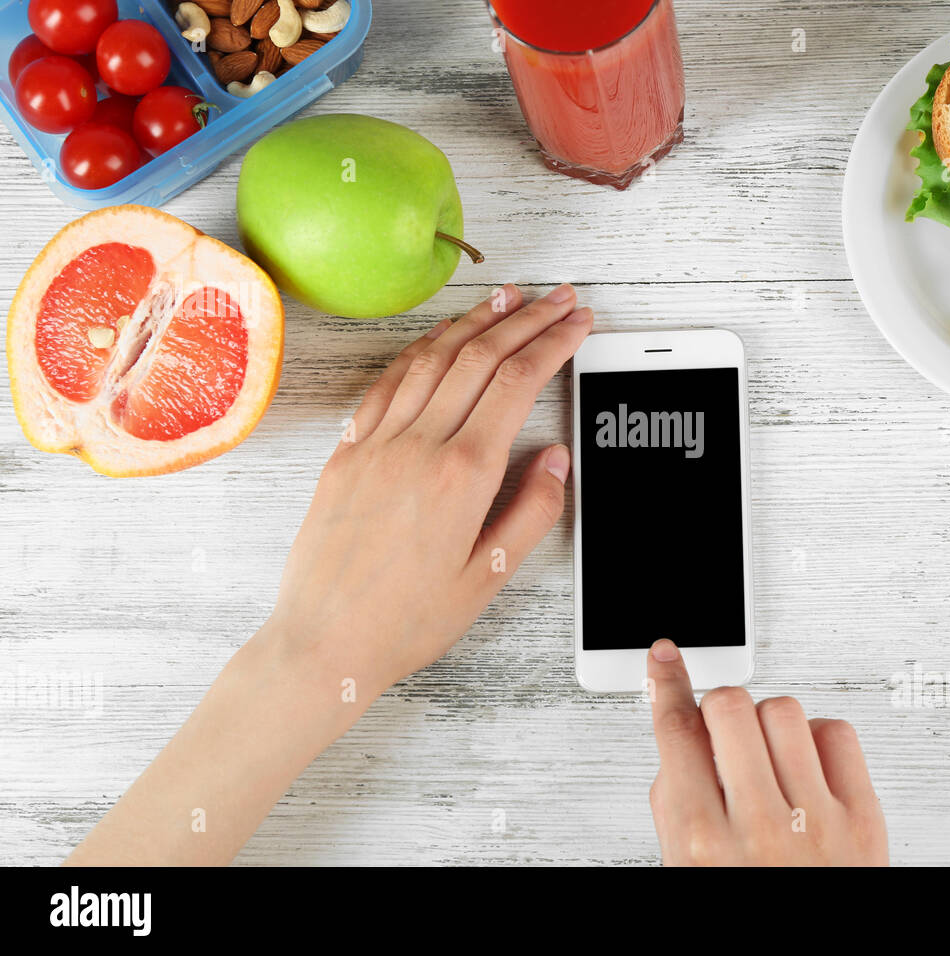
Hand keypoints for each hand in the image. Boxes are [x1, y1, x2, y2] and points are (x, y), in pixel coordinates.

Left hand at [266, 284, 592, 694]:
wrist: (322, 642)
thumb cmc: (404, 621)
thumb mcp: (489, 577)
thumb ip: (531, 512)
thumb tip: (556, 460)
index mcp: (461, 474)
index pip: (517, 382)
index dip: (554, 343)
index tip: (578, 323)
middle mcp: (418, 445)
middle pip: (481, 356)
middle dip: (527, 318)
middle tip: (559, 297)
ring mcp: (377, 442)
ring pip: (434, 357)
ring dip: (477, 320)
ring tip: (509, 297)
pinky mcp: (347, 451)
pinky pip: (389, 382)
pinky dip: (422, 348)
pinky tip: (441, 337)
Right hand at [646, 639, 887, 865]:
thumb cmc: (746, 907)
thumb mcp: (685, 869)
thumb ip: (677, 801)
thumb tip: (681, 731)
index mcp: (700, 841)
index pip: (677, 732)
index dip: (667, 682)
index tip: (666, 657)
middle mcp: (758, 828)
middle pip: (730, 706)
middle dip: (721, 710)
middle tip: (725, 735)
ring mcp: (815, 822)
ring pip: (784, 710)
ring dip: (769, 725)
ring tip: (769, 761)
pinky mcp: (864, 819)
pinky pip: (838, 733)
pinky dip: (819, 741)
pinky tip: (806, 769)